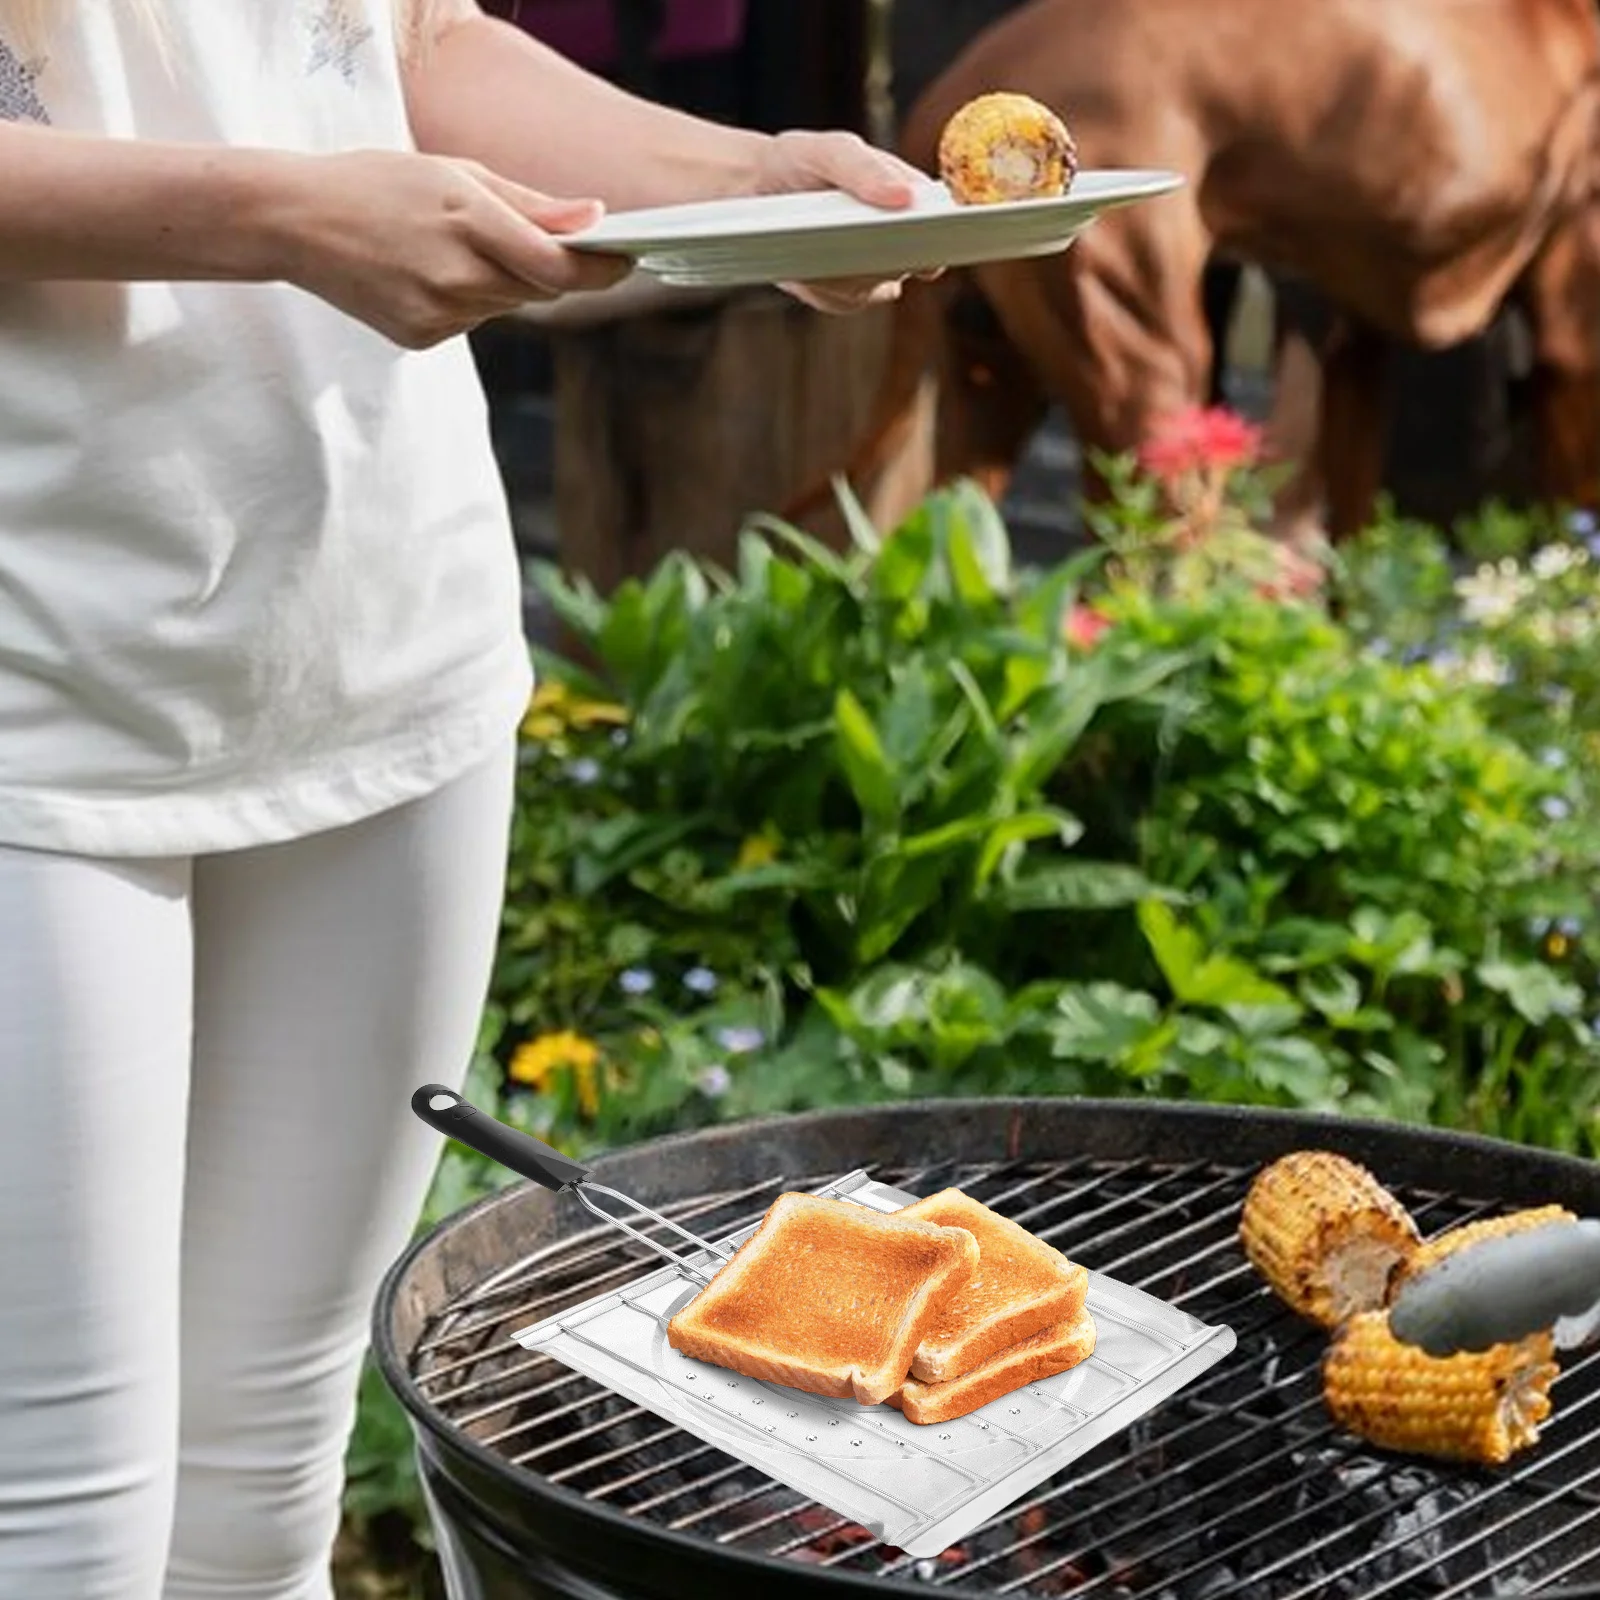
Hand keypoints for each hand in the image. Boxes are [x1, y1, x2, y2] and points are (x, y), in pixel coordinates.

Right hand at [263, 149, 631, 348]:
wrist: (296, 223)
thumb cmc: (379, 184)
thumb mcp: (456, 172)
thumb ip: (530, 204)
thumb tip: (595, 220)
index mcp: (467, 222)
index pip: (556, 267)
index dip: (600, 271)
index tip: (629, 262)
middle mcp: (455, 276)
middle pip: (536, 288)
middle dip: (544, 268)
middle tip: (532, 238)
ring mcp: (438, 314)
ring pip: (503, 305)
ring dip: (499, 281)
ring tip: (448, 245)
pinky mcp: (422, 339)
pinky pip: (471, 321)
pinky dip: (466, 299)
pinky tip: (425, 272)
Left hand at [747, 128, 941, 312]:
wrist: (751, 192)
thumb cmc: (797, 162)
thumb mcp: (826, 150)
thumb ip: (863, 168)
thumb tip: (904, 197)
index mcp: (908, 194)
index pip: (945, 219)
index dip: (945, 232)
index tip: (929, 240)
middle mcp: (899, 235)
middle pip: (914, 263)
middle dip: (887, 257)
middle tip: (858, 245)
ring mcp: (874, 268)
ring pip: (876, 287)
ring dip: (844, 273)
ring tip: (810, 245)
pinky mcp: (844, 292)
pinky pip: (844, 301)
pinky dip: (822, 288)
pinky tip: (802, 267)